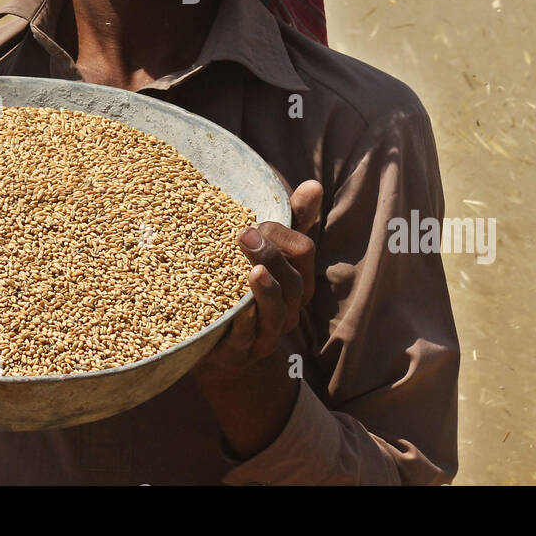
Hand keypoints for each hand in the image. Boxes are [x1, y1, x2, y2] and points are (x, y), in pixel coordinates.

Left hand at [192, 179, 321, 382]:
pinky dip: (243, 326)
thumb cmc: (247, 287)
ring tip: (253, 270)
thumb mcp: (269, 252)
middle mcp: (287, 310)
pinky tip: (236, 312)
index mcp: (297, 281)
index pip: (303, 252)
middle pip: (293, 283)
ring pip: (275, 313)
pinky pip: (244, 340)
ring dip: (266, 290)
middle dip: (272, 256)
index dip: (283, 234)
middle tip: (246, 234)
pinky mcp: (237, 351)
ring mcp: (264, 333)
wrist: (221, 346)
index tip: (256, 222)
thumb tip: (314, 184)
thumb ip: (291, 221)